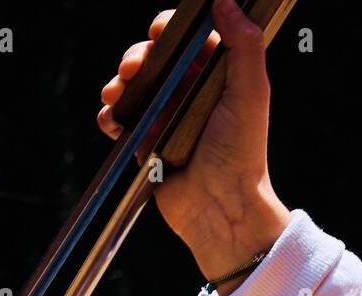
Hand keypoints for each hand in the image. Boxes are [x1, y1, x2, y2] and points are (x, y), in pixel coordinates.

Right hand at [98, 0, 291, 290]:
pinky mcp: (145, 144)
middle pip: (152, 58)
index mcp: (214, 77)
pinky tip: (113, 119)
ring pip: (131, 85)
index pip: (187, 38)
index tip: (160, 30)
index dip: (169, 29)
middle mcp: (188, 94)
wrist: (221, 209)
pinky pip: (118, 120)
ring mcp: (164, 118)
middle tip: (134, 68)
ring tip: (118, 94)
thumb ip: (244, 46)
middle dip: (137, 56)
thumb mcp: (251, 93)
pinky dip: (110, 116)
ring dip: (118, 83)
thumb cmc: (242, 153)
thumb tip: (227, 0)